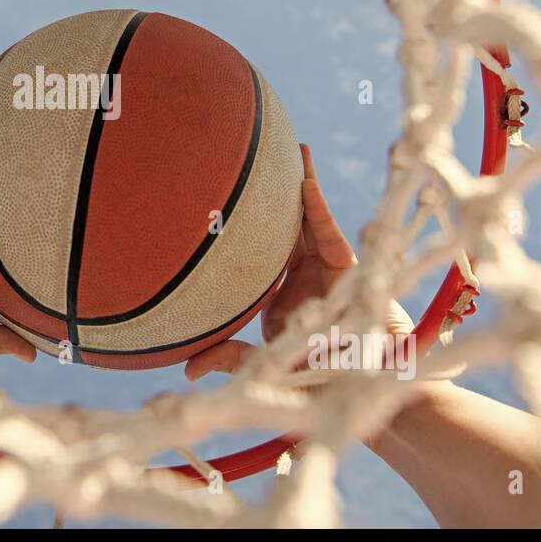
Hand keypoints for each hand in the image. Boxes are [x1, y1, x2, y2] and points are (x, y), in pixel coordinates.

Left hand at [185, 144, 409, 378]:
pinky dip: (319, 209)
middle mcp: (304, 275)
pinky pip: (331, 233)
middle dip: (277, 192)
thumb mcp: (263, 364)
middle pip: (287, 225)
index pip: (259, 250)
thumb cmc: (313, 381)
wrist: (355, 392)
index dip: (245, 225)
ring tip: (295, 149)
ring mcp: (327, 270)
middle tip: (261, 154)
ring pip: (312, 220)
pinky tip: (306, 184)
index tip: (223, 200)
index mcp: (280, 292)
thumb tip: (185, 368)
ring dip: (304, 184)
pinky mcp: (349, 270)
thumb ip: (229, 358)